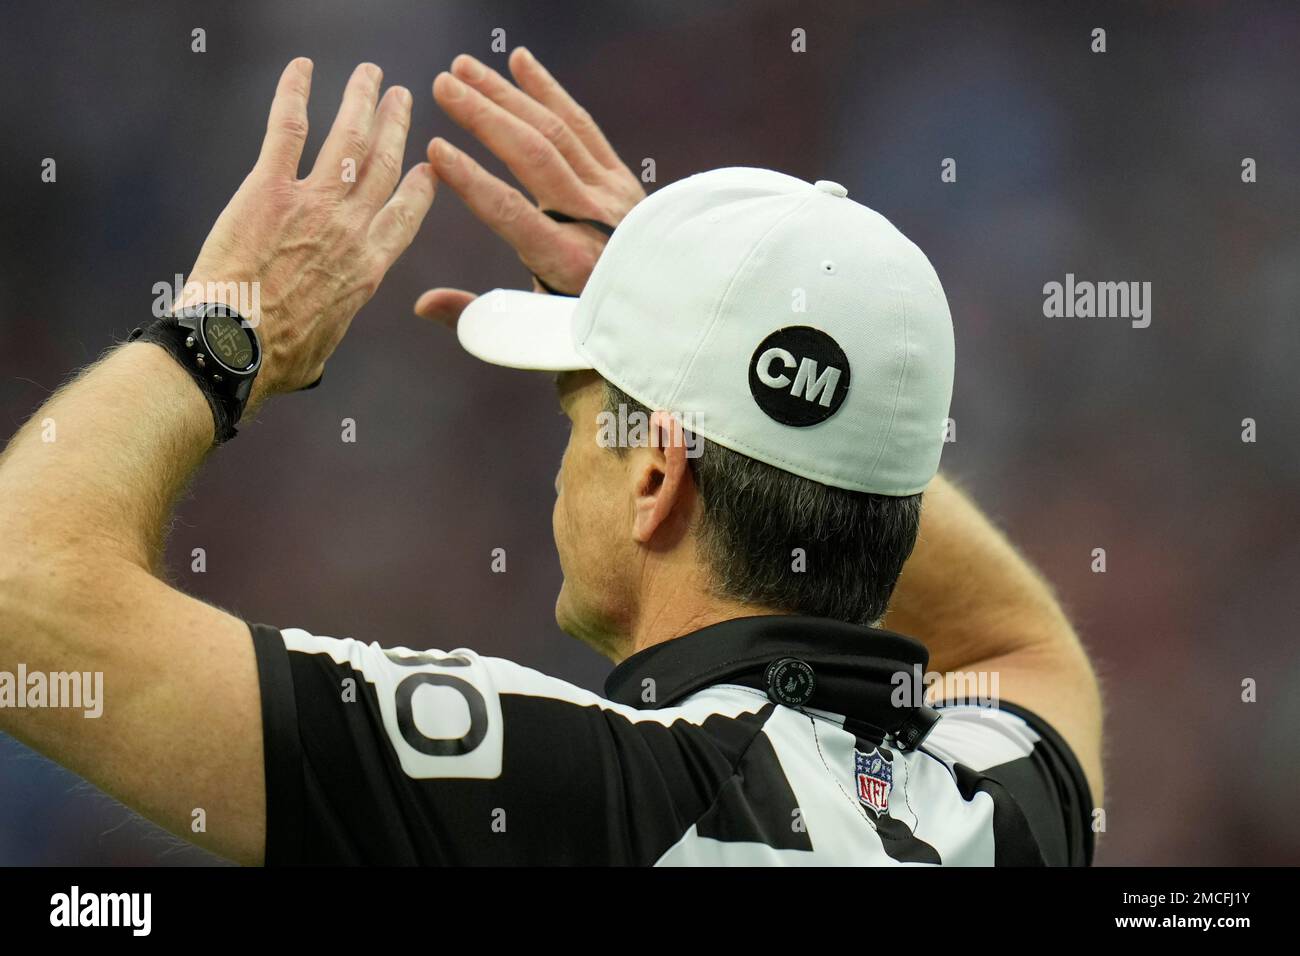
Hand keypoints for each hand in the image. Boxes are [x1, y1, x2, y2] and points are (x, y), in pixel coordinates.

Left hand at [185, 58, 435, 398]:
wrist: (237, 348)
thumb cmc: (276, 359)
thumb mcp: (324, 346)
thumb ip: (330, 325)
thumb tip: (316, 346)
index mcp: (368, 268)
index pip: (405, 214)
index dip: (419, 185)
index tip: (426, 165)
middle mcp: (350, 229)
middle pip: (384, 165)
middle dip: (396, 127)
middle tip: (403, 99)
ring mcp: (313, 204)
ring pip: (349, 138)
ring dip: (362, 100)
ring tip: (371, 76)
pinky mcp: (269, 188)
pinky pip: (288, 128)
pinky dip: (295, 93)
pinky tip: (303, 69)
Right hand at [415, 47, 644, 325]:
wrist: (669, 319)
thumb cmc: (592, 333)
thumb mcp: (538, 336)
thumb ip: (479, 315)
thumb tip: (422, 305)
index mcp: (570, 265)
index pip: (513, 214)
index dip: (473, 183)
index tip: (435, 152)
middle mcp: (597, 221)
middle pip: (535, 157)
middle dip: (485, 118)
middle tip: (441, 86)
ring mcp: (614, 194)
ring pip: (556, 131)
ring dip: (507, 95)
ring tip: (464, 68)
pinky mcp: (623, 178)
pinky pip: (583, 126)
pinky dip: (550, 92)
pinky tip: (520, 63)